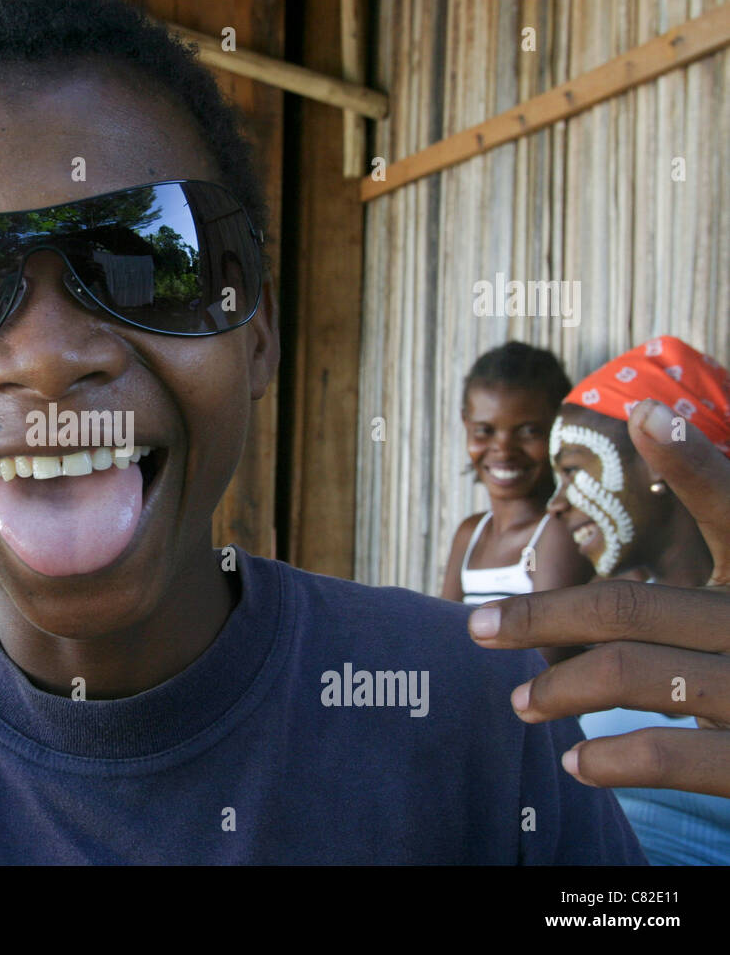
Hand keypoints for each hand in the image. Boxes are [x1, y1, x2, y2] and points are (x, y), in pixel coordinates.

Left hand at [469, 399, 729, 796]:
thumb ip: (695, 597)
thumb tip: (634, 532)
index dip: (697, 464)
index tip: (644, 411)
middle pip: (629, 607)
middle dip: (541, 616)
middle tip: (478, 629)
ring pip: (630, 673)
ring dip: (560, 690)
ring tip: (521, 705)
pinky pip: (668, 754)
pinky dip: (611, 759)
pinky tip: (577, 764)